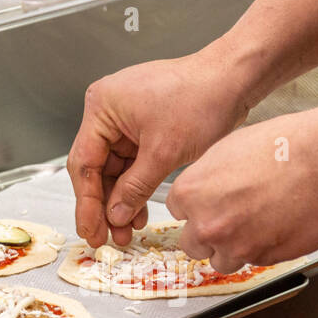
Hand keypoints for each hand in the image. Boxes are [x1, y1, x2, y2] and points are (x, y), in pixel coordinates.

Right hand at [66, 49, 250, 247]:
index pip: (84, 164)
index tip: (90, 230)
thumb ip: (135, 188)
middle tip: (104, 237)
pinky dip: (136, 188)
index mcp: (102, 107)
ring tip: (125, 232)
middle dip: (103, 206)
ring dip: (120, 201)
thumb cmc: (201, 97)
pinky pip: (133, 164)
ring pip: (115, 170)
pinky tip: (138, 212)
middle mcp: (109, 111)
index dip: (87, 203)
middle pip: (96, 169)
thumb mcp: (164, 152)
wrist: (233, 80)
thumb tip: (116, 215)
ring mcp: (126, 121)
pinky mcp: (145, 129)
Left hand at [164, 108, 317, 272]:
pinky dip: (262, 249)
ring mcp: (234, 246)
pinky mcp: (262, 259)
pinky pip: (253, 261)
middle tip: (233, 218)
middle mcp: (207, 223)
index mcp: (192, 191)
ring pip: (220, 260)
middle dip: (209, 233)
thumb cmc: (287, 146)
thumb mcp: (231, 148)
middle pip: (192, 243)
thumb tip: (207, 188)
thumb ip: (210, 176)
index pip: (176, 210)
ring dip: (234, 247)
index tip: (208, 204)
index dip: (196, 207)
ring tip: (258, 224)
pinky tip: (277, 225)